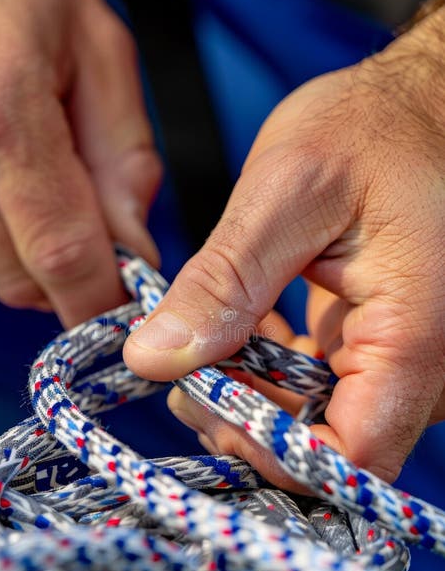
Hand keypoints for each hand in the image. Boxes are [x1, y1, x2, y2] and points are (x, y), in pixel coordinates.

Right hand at [0, 0, 160, 326]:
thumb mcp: (97, 49)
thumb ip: (124, 156)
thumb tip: (134, 248)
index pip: (61, 254)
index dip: (96, 300)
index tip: (119, 312)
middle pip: (18, 278)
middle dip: (62, 273)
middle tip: (82, 221)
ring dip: (15, 252)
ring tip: (24, 180)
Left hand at [124, 7, 444, 483]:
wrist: (420, 110)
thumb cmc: (371, 130)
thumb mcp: (287, 191)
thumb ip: (225, 283)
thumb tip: (152, 359)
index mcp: (411, 337)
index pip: (343, 460)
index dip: (263, 448)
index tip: (202, 396)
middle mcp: (423, 369)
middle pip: (325, 453)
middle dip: (245, 419)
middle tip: (188, 363)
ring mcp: (404, 366)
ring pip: (319, 430)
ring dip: (254, 397)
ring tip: (211, 339)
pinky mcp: (382, 353)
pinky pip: (323, 397)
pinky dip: (274, 377)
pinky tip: (248, 330)